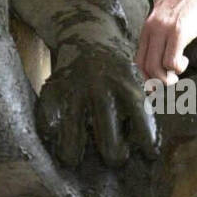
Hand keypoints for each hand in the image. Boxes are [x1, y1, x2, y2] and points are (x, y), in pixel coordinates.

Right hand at [36, 43, 157, 167]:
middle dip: (113, 158)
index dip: (147, 147)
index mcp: (128, 89)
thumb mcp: (135, 82)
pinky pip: (48, 128)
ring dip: (74, 157)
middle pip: (109, 147)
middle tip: (113, 158)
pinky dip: (51, 138)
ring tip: (75, 159)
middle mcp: (101, 92)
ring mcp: (74, 94)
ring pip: (72, 144)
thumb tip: (149, 150)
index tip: (149, 156)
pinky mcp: (52, 93)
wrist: (88, 37)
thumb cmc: (115, 71)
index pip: (142, 128)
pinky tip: (57, 138)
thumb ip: (141, 110)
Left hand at [135, 0, 196, 83]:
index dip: (145, 75)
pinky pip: (171, 61)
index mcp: (145, 23)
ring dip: (167, 78)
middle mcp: (150, 26)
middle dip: (155, 81)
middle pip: (144, 65)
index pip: (137, 57)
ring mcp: (163, 29)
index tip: (154, 84)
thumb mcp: (165, 12)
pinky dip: (178, 68)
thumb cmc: (189, 2)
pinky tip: (185, 61)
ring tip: (176, 74)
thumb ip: (156, 29)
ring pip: (155, 67)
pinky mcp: (178, 32)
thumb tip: (154, 55)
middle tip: (166, 84)